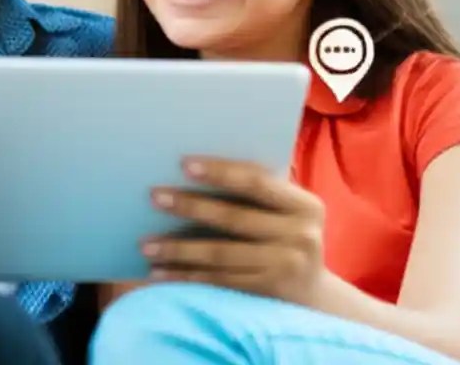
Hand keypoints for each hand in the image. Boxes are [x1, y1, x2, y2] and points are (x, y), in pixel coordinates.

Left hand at [142, 156, 328, 306]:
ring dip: (178, 249)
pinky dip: (185, 276)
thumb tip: (190, 168)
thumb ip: (257, 193)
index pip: (258, 182)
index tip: (184, 164)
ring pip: (222, 254)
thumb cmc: (284, 237)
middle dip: (190, 206)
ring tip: (146, 244)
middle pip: (235, 218)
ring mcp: (287, 267)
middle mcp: (301, 236)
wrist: (313, 295)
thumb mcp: (285, 212)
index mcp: (305, 205)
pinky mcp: (268, 292)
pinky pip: (218, 281)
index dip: (221, 171)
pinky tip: (158, 272)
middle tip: (154, 196)